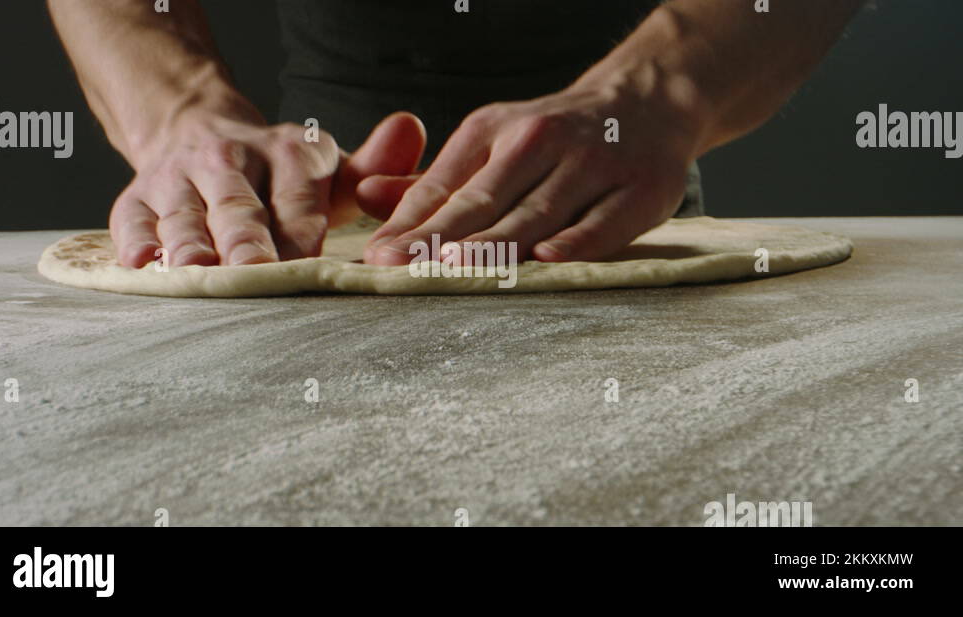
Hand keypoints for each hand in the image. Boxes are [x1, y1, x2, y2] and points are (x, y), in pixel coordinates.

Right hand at [110, 110, 424, 266]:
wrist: (198, 131)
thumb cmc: (280, 175)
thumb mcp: (329, 167)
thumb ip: (375, 165)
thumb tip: (412, 129)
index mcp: (288, 153)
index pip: (297, 199)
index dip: (301, 232)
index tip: (309, 265)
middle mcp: (230, 162)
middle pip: (239, 208)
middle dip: (248, 241)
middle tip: (256, 272)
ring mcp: (180, 180)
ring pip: (185, 217)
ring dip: (192, 246)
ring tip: (197, 273)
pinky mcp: (137, 199)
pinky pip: (133, 221)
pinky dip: (136, 242)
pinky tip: (142, 265)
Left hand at [360, 85, 700, 264]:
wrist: (647, 103)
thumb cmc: (553, 141)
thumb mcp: (490, 144)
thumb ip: (432, 181)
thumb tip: (364, 197)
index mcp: (494, 131)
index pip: (444, 186)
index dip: (409, 224)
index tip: (377, 258)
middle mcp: (540, 140)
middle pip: (484, 200)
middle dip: (439, 237)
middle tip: (401, 268)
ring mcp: (593, 163)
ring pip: (538, 212)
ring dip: (497, 241)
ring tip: (456, 266)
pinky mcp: (640, 188)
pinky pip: (604, 221)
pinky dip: (577, 241)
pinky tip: (549, 261)